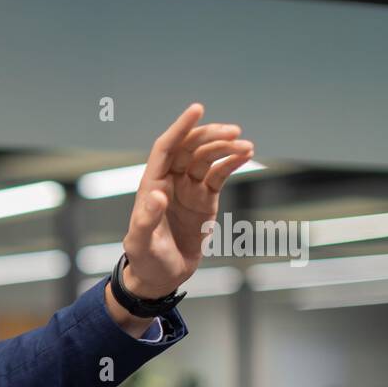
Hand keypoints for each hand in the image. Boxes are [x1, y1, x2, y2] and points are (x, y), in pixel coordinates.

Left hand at [121, 102, 254, 297]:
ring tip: (246, 146)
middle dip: (210, 136)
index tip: (197, 109)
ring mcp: (188, 188)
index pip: (165, 148)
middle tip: (233, 131)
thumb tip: (157, 195)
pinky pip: (219, 174)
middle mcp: (170, 181)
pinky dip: (232, 163)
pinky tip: (246, 154)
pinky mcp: (205, 198)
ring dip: (225, 148)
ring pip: (207, 158)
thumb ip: (146, 219)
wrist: (162, 277)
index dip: (180, 128)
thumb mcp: (141, 243)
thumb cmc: (145, 260)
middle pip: (190, 147)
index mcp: (151, 185)